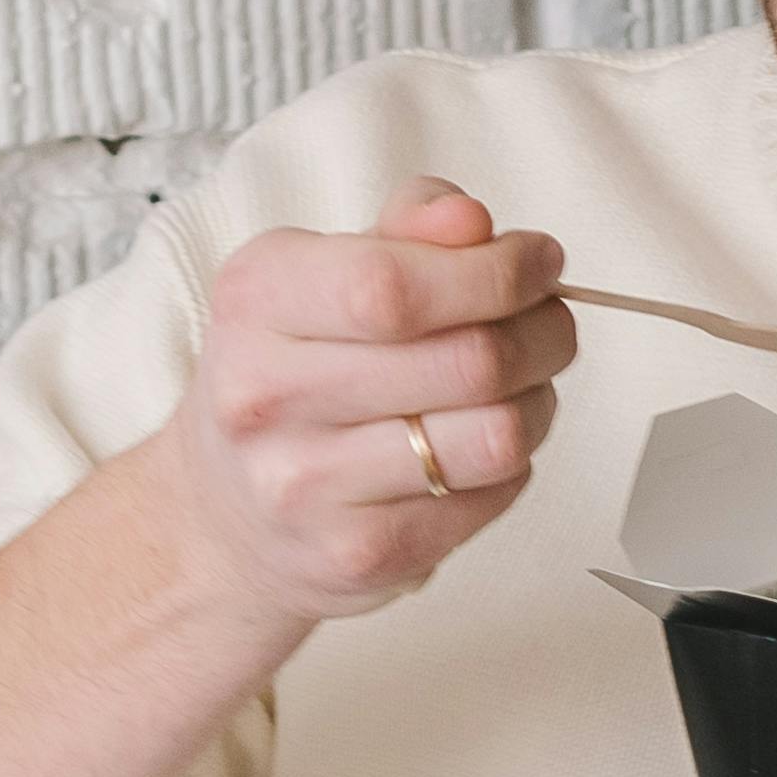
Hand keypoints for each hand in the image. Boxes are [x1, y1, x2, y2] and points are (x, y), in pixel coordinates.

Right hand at [143, 179, 573, 626]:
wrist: (224, 515)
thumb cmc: (294, 371)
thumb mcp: (321, 274)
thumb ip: (404, 233)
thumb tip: (471, 223)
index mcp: (257, 300)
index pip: (396, 284)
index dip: (496, 272)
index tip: (539, 261)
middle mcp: (267, 395)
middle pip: (470, 359)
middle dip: (543, 332)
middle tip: (551, 323)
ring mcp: (307, 486)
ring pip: (497, 435)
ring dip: (538, 400)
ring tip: (522, 386)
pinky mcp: (358, 553)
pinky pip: (491, 496)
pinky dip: (511, 464)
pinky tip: (477, 446)